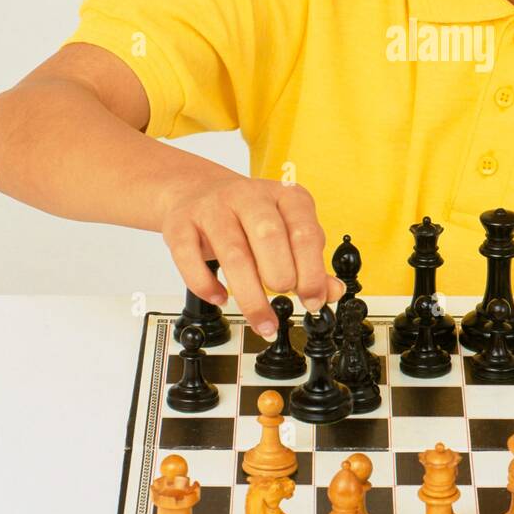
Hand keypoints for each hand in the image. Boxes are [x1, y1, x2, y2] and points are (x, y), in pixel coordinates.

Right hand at [159, 172, 344, 336]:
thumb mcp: (287, 231)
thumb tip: (332, 292)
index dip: (312, 272)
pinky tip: (220, 299)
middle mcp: (248, 196)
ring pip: (232, 252)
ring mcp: (212, 208)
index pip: (304, 232)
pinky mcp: (180, 224)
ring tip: (263, 321)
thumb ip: (310, 262)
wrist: (197, 191)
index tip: (313, 301)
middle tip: (285, 297)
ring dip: (250, 295)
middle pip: (268, 236)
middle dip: (281, 275)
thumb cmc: (249, 219)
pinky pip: (189, 257)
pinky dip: (206, 284)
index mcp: (284, 196)